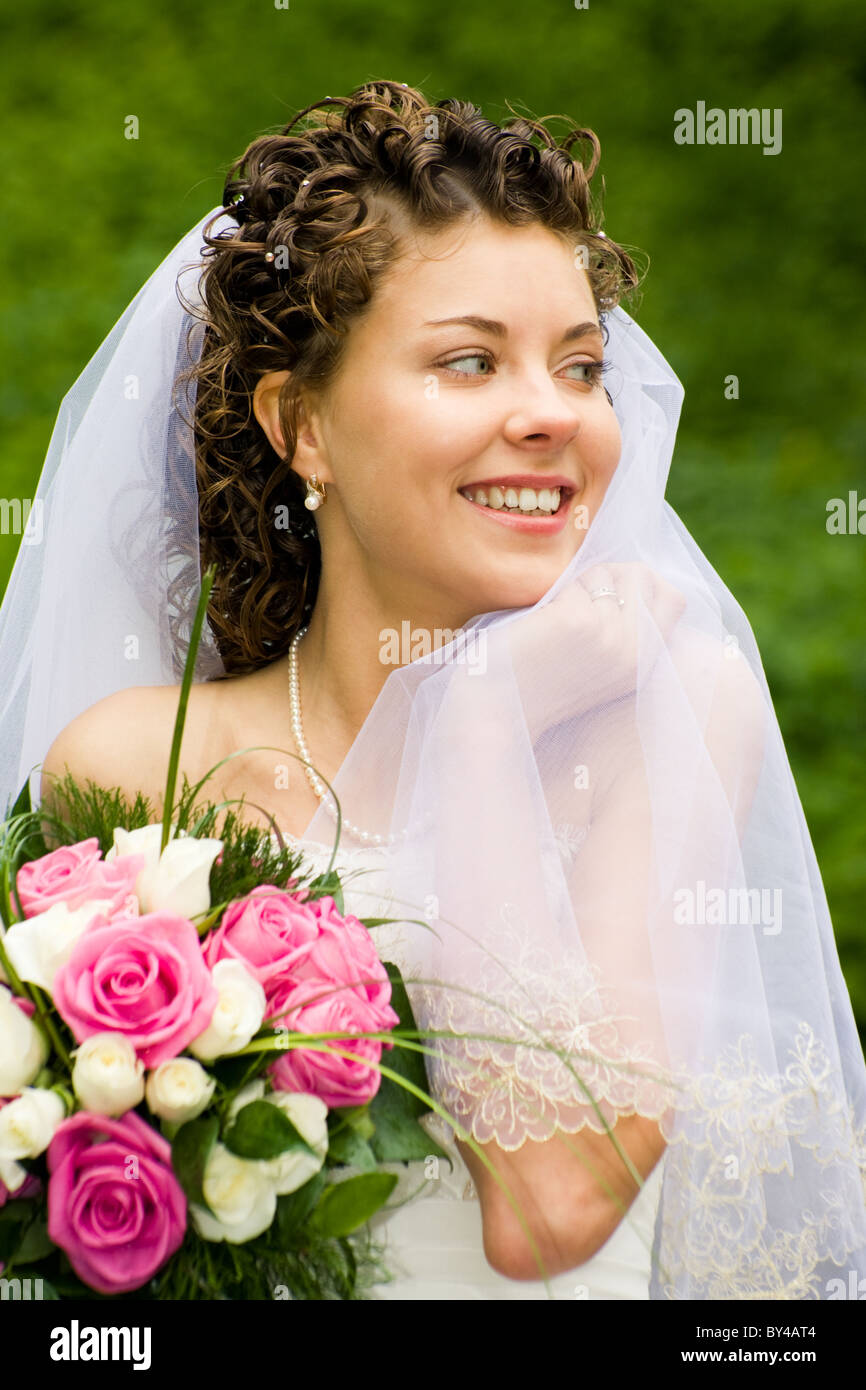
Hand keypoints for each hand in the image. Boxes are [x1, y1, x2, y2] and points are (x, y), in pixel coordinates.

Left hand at [506, 562, 686, 740]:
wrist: (500, 708)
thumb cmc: (541, 679)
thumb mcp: (601, 663)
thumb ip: (627, 629)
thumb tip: (639, 574)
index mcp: (645, 664)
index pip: (674, 599)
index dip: (640, 586)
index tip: (608, 599)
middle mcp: (636, 652)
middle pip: (645, 576)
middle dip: (613, 575)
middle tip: (581, 600)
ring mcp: (610, 637)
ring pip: (607, 573)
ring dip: (579, 584)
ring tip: (558, 617)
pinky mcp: (578, 622)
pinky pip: (576, 581)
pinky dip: (557, 592)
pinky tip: (542, 623)